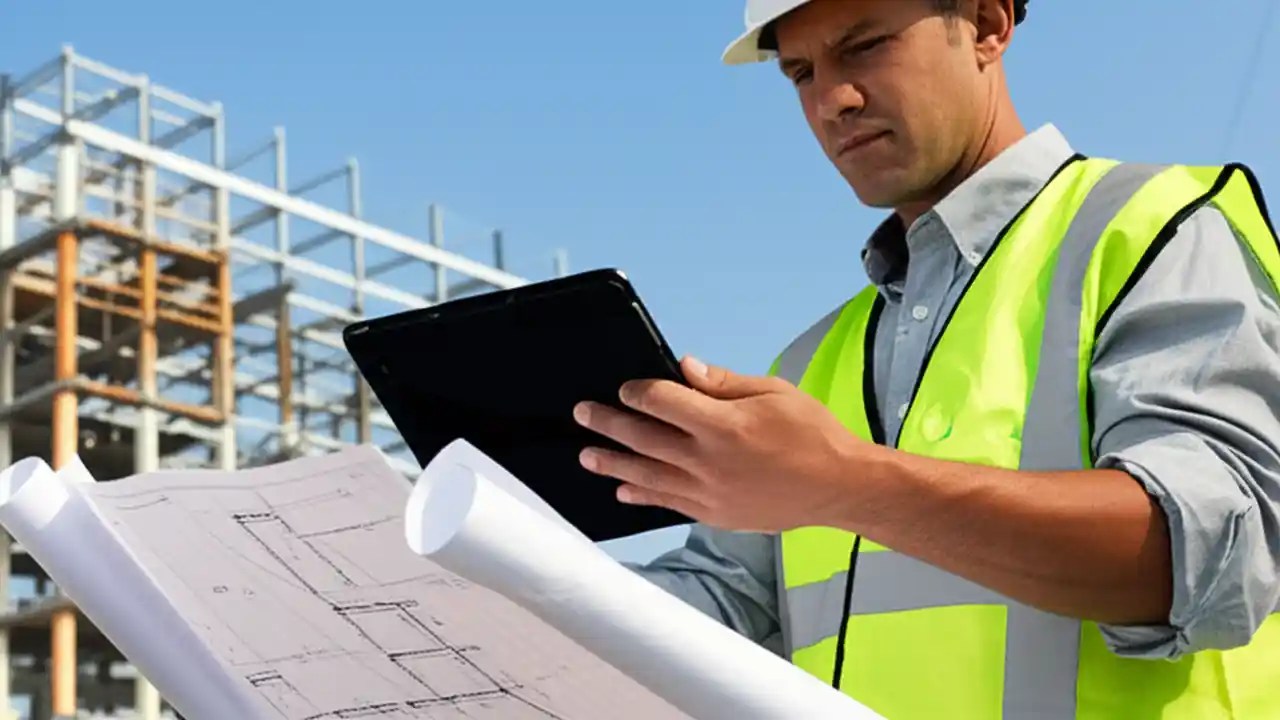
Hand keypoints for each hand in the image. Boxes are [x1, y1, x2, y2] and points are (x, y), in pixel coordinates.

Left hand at [573, 356, 876, 532]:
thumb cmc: (813, 433)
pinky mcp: (716, 514)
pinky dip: (643, 496)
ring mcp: (710, 492)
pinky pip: (669, 503)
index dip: (638, 391)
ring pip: (648, 476)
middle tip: (582, 414)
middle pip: (645, 439)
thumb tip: (683, 367)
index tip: (623, 387)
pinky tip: (622, 491)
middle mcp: (710, 461)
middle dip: (609, 424)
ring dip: (613, 464)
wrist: (841, 487)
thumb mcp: (773, 392)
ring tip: (586, 456)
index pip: (663, 402)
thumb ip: (723, 383)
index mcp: (724, 425)